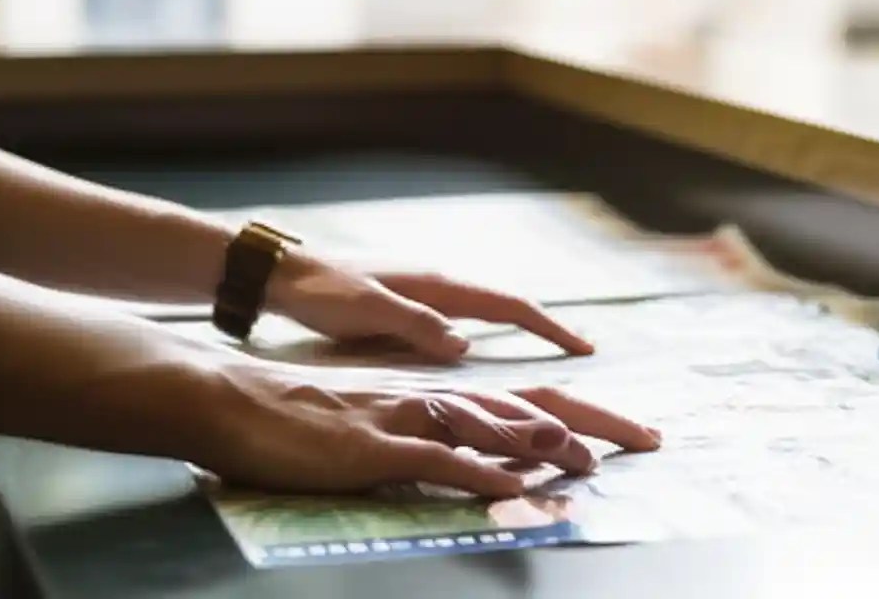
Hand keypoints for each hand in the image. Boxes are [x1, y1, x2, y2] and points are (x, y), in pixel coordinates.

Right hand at [197, 361, 660, 495]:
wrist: (231, 400)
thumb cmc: (294, 416)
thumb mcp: (370, 422)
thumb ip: (420, 438)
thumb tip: (469, 463)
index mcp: (432, 392)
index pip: (520, 398)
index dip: (575, 413)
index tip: (619, 433)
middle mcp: (430, 397)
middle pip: (529, 403)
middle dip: (593, 422)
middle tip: (647, 439)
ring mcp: (404, 419)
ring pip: (493, 426)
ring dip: (545, 445)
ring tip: (592, 465)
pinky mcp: (376, 447)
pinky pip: (440, 460)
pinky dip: (482, 473)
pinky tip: (513, 486)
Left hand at [269, 250, 592, 361]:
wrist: (284, 278)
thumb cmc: (323, 296)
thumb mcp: (368, 312)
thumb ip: (417, 326)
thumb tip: (466, 346)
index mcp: (438, 284)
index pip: (509, 304)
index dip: (549, 327)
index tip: (584, 347)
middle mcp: (440, 284)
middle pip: (508, 305)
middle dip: (546, 326)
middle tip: (581, 352)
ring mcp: (427, 293)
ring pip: (488, 312)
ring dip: (521, 328)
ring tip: (549, 353)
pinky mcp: (411, 306)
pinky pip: (466, 320)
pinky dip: (492, 332)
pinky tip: (489, 350)